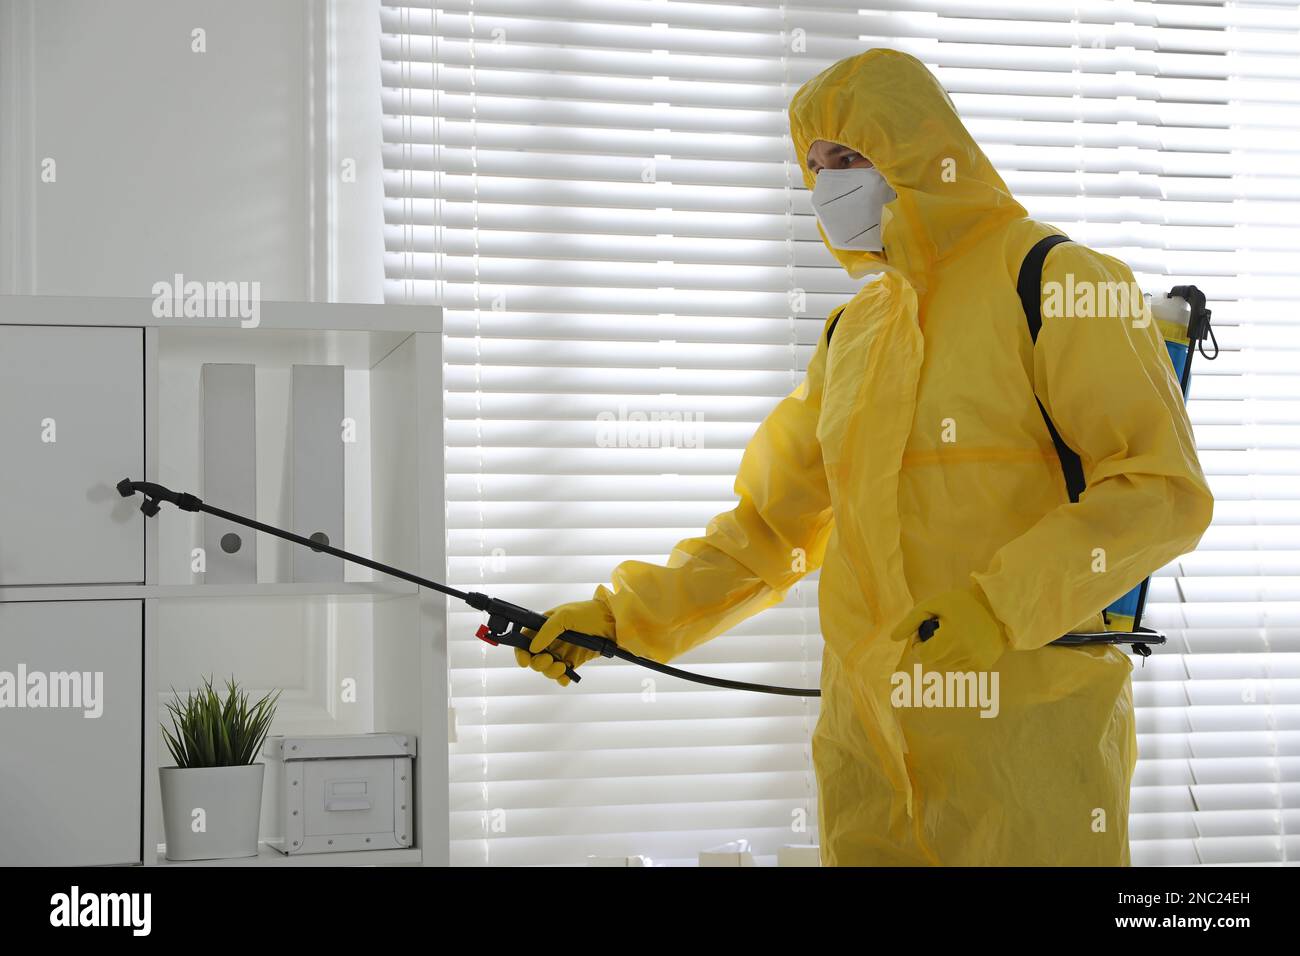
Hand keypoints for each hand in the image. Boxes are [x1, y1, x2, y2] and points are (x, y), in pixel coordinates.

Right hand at [515, 599, 616, 686]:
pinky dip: (562, 679)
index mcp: (544, 626)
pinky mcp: (574, 661)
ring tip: (562, 667)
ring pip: (547, 668)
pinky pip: (562, 675)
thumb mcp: (565, 616)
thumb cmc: (588, 613)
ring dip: (551, 671)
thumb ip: (547, 631)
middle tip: (550, 659)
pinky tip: (566, 677)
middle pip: (534, 658)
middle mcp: (551, 640)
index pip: (525, 640)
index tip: (525, 661)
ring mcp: (562, 651)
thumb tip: (532, 648)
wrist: (613, 622)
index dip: (521, 652)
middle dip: (538, 663)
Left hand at [890, 586, 1007, 671]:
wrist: (996, 606)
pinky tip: (966, 642)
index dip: (919, 645)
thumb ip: (910, 621)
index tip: (926, 632)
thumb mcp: (933, 604)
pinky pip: (961, 667)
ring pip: (947, 666)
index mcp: (951, 639)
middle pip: (934, 662)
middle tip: (939, 632)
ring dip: (945, 655)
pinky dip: (959, 657)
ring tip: (954, 635)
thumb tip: (893, 638)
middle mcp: (965, 654)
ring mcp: (975, 662)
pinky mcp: (983, 666)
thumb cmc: (960, 603)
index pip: (923, 655)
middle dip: (931, 650)